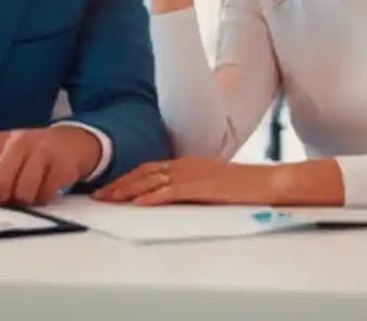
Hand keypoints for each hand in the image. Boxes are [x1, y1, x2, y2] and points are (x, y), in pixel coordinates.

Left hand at [0, 126, 101, 208]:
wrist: (73, 142)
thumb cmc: (32, 153)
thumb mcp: (3, 157)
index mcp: (0, 141)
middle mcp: (20, 142)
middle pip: (0, 179)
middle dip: (2, 196)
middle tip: (9, 198)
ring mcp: (42, 151)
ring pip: (23, 190)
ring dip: (25, 200)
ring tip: (29, 193)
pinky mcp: (61, 164)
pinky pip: (44, 193)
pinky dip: (42, 198)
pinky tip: (45, 189)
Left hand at [91, 157, 282, 205]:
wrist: (266, 182)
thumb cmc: (245, 186)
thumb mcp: (213, 183)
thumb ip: (192, 186)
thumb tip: (175, 198)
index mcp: (188, 163)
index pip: (150, 168)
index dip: (128, 178)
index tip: (112, 187)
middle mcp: (185, 165)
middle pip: (143, 173)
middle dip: (119, 184)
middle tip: (100, 195)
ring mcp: (191, 174)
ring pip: (149, 181)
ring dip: (126, 191)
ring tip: (108, 200)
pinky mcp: (198, 187)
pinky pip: (167, 192)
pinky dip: (149, 197)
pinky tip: (136, 204)